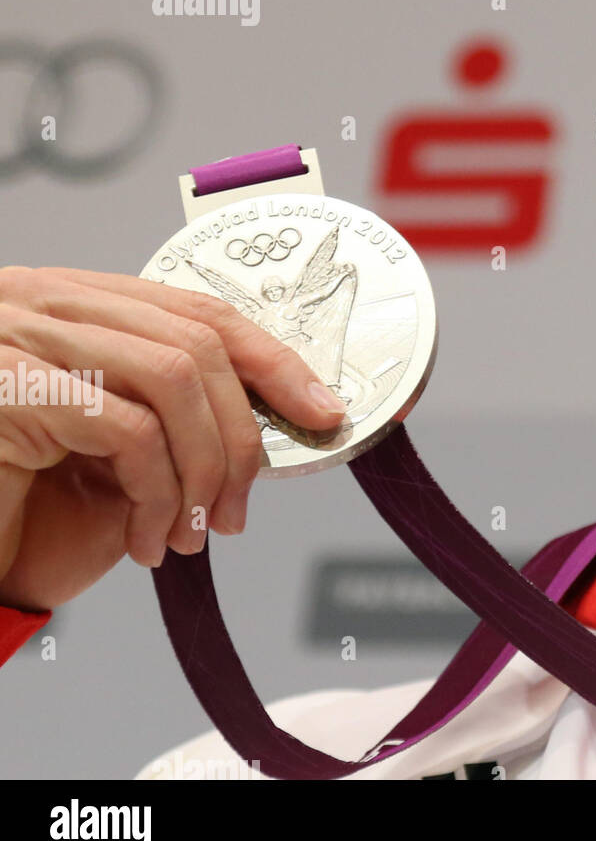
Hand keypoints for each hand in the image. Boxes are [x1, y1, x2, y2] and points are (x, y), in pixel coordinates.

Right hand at [0, 266, 347, 611]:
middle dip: (242, 431)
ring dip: (205, 468)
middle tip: (241, 505)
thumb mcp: (115, 453)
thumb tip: (281, 416)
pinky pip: (129, 430)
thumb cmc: (21, 512)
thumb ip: (175, 416)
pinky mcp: (9, 388)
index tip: (320, 407)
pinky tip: (150, 539)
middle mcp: (42, 301)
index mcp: (72, 302)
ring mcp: (18, 335)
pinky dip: (159, 492)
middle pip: (197, 343)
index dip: (272, 359)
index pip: (197, 310)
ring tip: (196, 531)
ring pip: (175, 379)